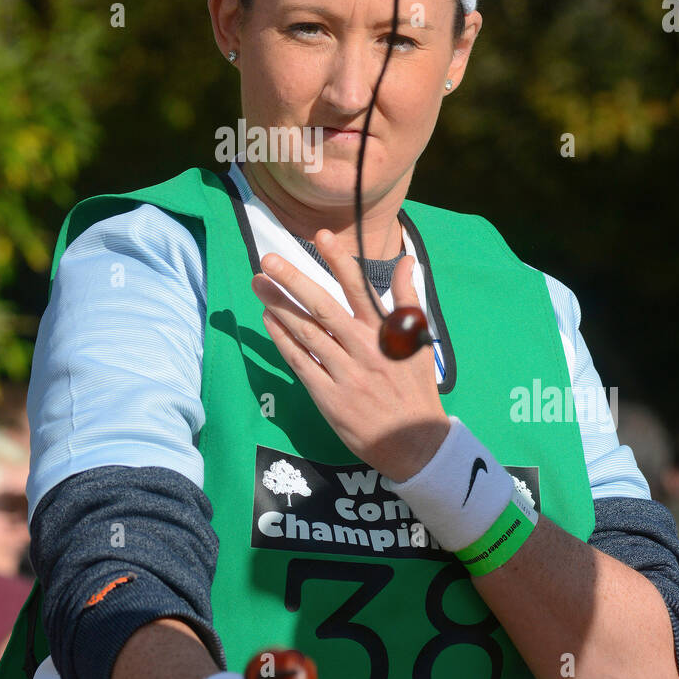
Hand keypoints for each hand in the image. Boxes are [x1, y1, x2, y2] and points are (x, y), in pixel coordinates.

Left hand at [252, 228, 449, 479]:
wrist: (414, 443)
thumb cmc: (414, 388)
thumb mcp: (419, 341)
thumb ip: (407, 298)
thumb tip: (404, 261)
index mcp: (386, 332)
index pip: (359, 288)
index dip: (339, 260)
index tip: (320, 235)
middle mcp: (362, 348)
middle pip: (322, 307)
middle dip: (293, 280)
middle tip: (267, 259)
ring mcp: (344, 373)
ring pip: (306, 333)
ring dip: (279, 306)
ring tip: (259, 284)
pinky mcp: (328, 396)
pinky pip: (300, 362)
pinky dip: (283, 340)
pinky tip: (268, 321)